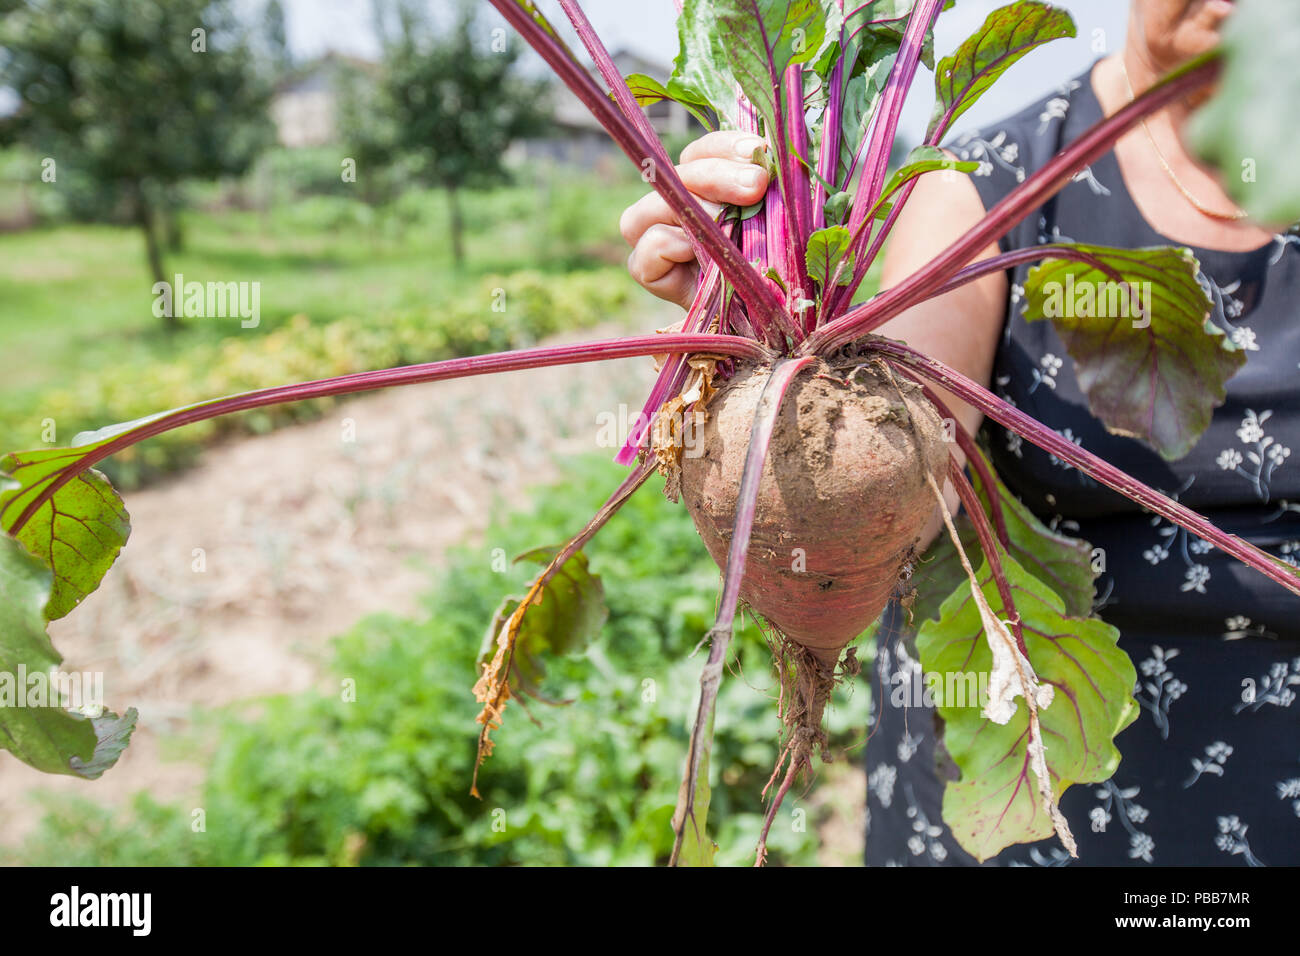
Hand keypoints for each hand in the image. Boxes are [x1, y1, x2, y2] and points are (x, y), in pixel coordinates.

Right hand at [619, 130, 770, 308]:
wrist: (776, 325)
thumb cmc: (783, 272)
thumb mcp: (783, 226)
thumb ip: (774, 192)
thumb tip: (768, 155)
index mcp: (708, 189)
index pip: (701, 153)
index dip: (724, 146)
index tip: (758, 151)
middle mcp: (676, 211)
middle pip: (672, 176)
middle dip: (716, 175)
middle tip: (757, 185)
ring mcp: (656, 242)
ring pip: (645, 210)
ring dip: (689, 209)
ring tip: (728, 223)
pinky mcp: (651, 274)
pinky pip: (644, 251)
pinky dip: (668, 244)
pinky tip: (699, 252)